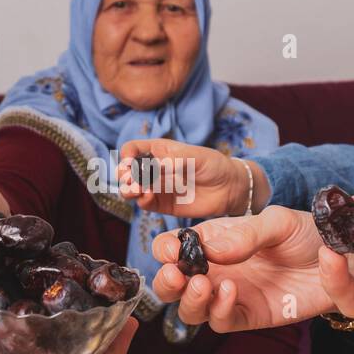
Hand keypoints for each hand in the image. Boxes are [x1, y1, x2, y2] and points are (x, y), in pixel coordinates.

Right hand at [117, 138, 264, 217]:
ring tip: (135, 191)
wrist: (229, 188)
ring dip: (129, 190)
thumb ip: (176, 161)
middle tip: (129, 181)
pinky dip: (142, 201)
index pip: (133, 149)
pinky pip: (146, 203)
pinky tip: (147, 198)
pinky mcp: (163, 204)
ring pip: (133, 189)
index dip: (126, 155)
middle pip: (128, 171)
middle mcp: (154, 169)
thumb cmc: (214, 165)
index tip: (129, 162)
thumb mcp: (196, 157)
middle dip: (124, 175)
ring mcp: (158, 187)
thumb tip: (159, 166)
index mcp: (159, 151)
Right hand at [150, 206, 350, 331]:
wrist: (342, 258)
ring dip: (188, 300)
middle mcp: (215, 270)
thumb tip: (210, 251)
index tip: (170, 251)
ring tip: (201, 284)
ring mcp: (230, 295)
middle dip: (165, 281)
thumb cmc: (307, 233)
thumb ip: (245, 235)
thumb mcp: (277, 222)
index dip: (164, 250)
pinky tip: (229, 293)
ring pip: (191, 310)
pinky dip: (218, 311)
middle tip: (177, 274)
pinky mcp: (249, 316)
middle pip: (172, 285)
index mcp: (213, 240)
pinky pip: (222, 322)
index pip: (173, 247)